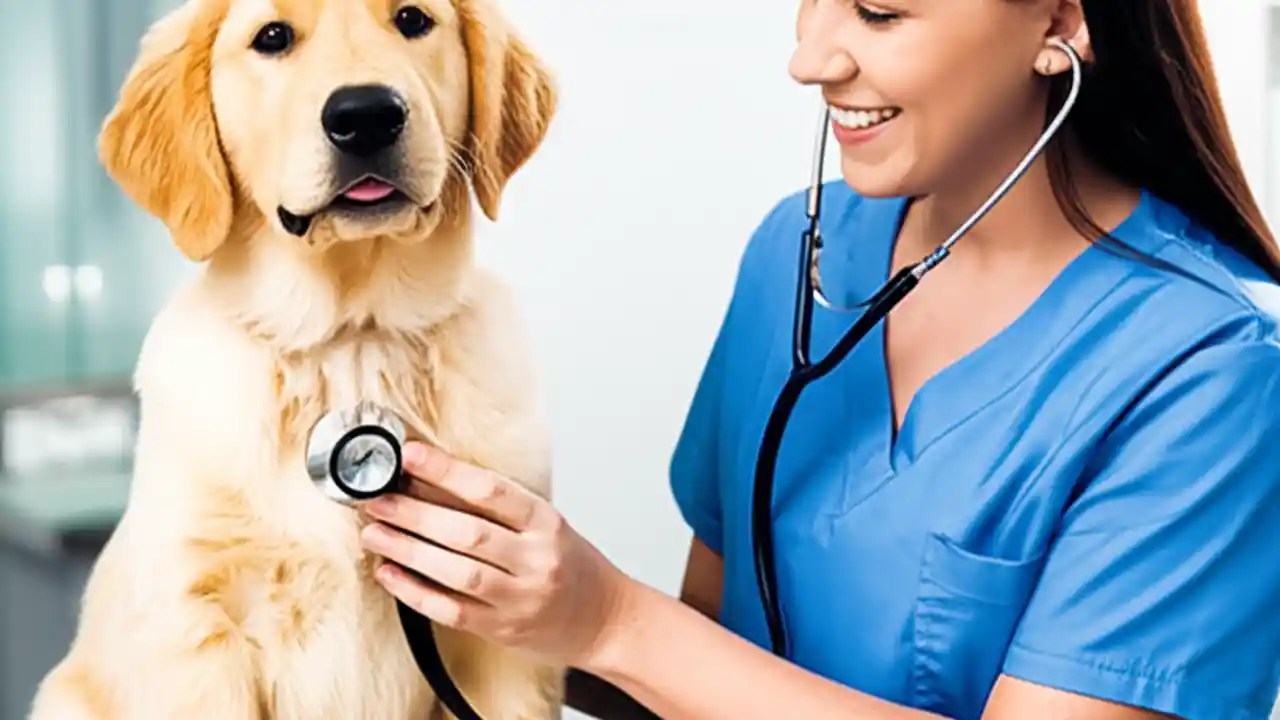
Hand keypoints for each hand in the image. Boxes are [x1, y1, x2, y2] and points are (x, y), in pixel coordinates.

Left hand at [359, 441, 633, 668]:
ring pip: (456, 572)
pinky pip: (451, 610)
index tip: (409, 455)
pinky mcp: (503, 629)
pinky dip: (415, 591)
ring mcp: (520, 598)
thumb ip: (499, 508)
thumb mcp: (547, 525)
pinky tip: (390, 574)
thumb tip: (433, 480)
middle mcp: (536, 559)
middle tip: (376, 499)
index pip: (491, 490)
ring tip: (375, 533)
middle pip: (467, 532)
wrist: (606, 620)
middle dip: (414, 513)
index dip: (446, 470)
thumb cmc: (572, 567)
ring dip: (407, 550)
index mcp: (547, 523)